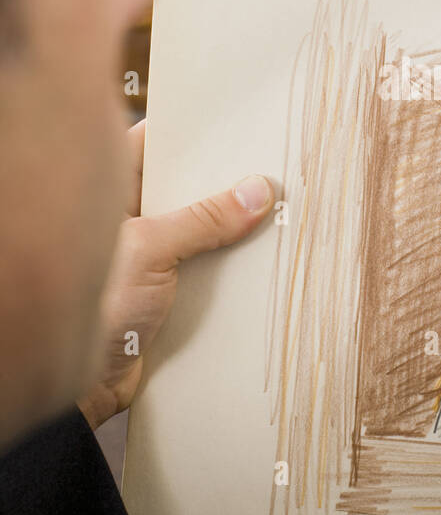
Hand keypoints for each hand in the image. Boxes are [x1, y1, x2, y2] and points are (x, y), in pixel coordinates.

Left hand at [78, 119, 273, 429]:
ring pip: (202, 231)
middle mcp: (133, 223)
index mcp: (111, 197)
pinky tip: (265, 258)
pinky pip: (210, 269)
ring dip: (233, 228)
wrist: (87, 388)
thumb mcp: (150, 251)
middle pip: (185, 189)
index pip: (152, 146)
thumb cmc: (95, 308)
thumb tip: (257, 192)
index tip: (235, 125)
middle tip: (269, 167)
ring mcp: (153, 258)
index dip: (191, 135)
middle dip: (224, 182)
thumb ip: (203, 220)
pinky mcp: (172, 293)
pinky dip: (234, 266)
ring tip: (279, 209)